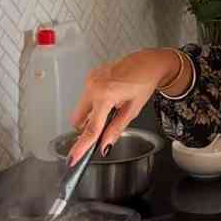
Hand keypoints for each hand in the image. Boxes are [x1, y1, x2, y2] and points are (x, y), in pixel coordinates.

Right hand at [66, 48, 182, 164]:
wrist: (147, 62)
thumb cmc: (144, 83)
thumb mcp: (132, 110)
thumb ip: (115, 129)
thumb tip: (104, 145)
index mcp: (105, 96)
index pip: (91, 128)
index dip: (82, 146)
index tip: (74, 158)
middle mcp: (93, 87)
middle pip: (79, 119)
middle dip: (87, 127)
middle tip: (103, 126)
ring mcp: (89, 80)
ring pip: (81, 108)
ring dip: (92, 114)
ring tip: (112, 107)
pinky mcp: (90, 77)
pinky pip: (86, 97)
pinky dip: (94, 103)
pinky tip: (110, 98)